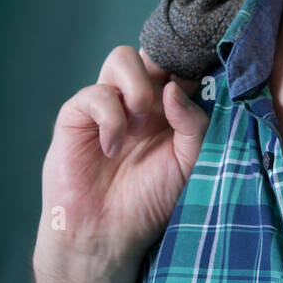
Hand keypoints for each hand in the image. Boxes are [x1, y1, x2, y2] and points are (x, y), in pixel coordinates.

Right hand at [34, 46, 207, 282]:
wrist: (107, 232)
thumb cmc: (152, 199)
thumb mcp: (190, 161)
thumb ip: (194, 122)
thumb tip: (174, 86)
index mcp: (172, 107)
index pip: (183, 65)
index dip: (193, 58)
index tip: (205, 64)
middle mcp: (141, 99)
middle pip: (154, 50)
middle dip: (164, 63)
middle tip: (170, 93)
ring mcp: (109, 103)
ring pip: (122, 56)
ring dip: (137, 85)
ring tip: (140, 121)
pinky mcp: (78, 114)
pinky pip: (96, 93)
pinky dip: (110, 119)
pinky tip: (111, 148)